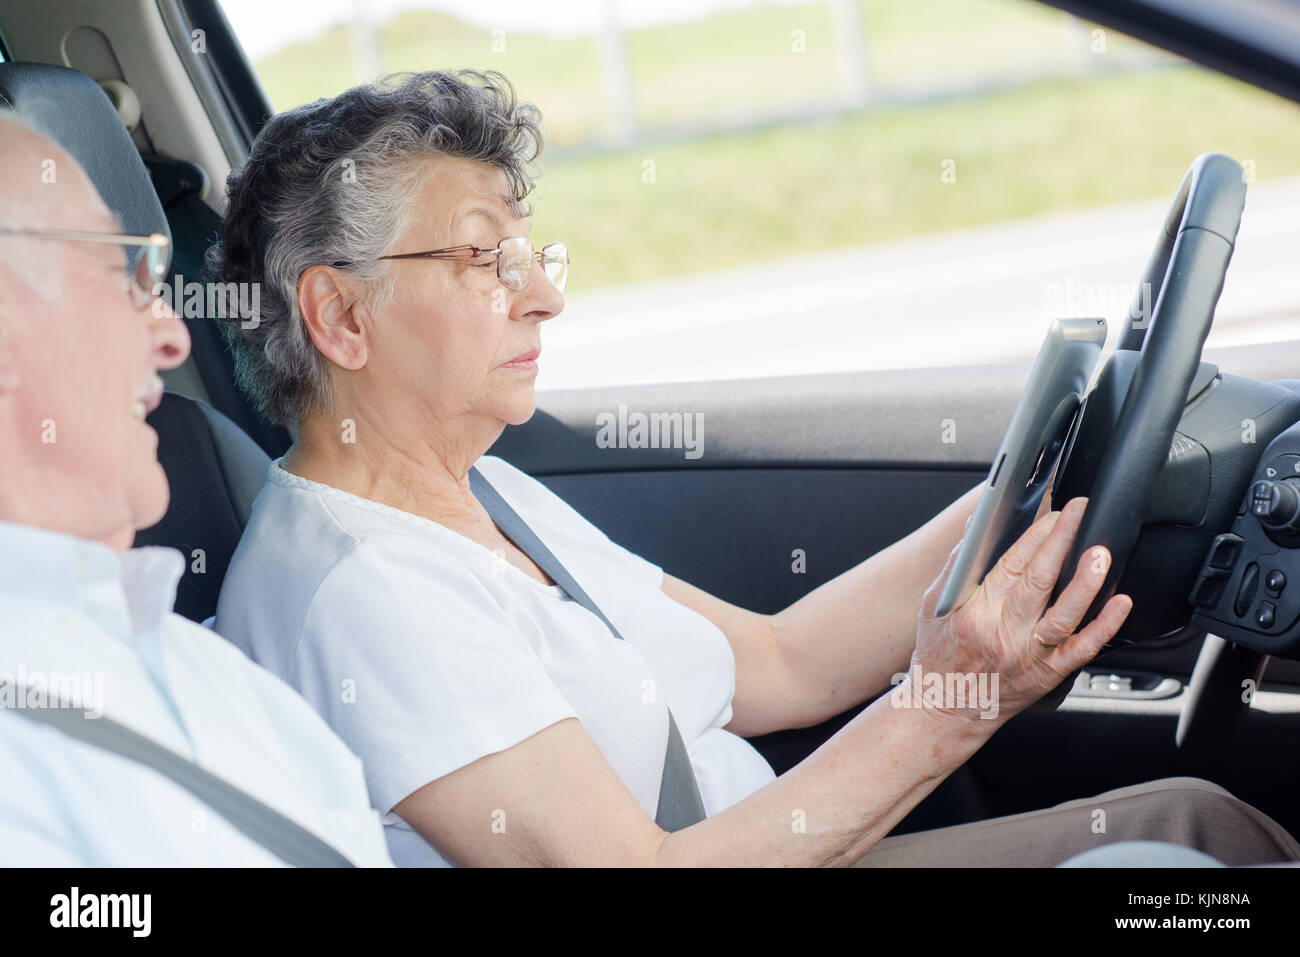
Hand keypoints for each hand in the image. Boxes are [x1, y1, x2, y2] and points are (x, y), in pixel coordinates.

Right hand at [907, 496, 1132, 727]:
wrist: (945, 708)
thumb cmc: (938, 656)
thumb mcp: (934, 606)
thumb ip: (956, 567)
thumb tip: (978, 529)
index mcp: (975, 611)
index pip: (1010, 563)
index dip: (1036, 534)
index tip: (1054, 512)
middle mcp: (1003, 632)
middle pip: (1039, 580)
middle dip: (1062, 540)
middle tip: (1080, 512)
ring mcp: (1029, 655)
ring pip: (1064, 615)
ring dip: (1085, 583)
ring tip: (1100, 554)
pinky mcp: (1048, 674)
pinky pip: (1082, 650)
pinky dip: (1104, 627)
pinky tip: (1120, 604)